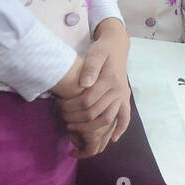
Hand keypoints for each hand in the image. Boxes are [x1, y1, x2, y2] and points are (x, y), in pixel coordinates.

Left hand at [57, 19, 130, 158]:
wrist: (118, 46)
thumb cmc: (103, 49)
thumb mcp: (95, 53)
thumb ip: (90, 67)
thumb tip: (84, 83)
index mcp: (110, 80)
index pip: (88, 101)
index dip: (71, 106)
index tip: (59, 106)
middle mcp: (119, 90)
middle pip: (95, 112)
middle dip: (76, 118)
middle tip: (62, 117)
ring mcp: (123, 96)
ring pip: (108, 119)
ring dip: (90, 128)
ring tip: (74, 127)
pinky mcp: (125, 98)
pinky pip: (125, 117)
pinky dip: (120, 128)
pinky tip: (112, 138)